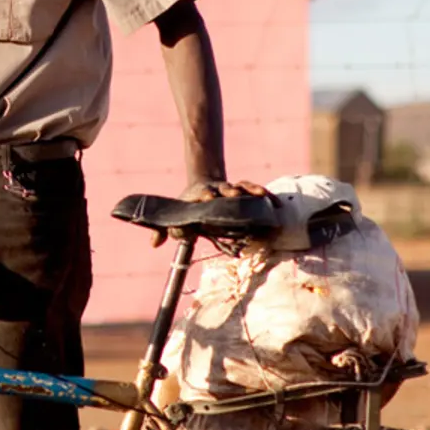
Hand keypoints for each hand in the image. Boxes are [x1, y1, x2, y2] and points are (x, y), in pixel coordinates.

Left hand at [145, 179, 268, 247]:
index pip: (203, 192)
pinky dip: (266, 196)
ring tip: (261, 195)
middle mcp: (218, 190)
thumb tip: (153, 244)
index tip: (209, 198)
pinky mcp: (244, 191)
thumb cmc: (190, 206)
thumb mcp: (177, 214)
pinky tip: (276, 205)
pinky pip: (256, 191)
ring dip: (250, 190)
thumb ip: (164, 229)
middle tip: (233, 194)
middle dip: (228, 190)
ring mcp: (232, 189)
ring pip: (242, 186)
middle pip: (224, 187)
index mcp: (200, 194)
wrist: (203, 187)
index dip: (205, 195)